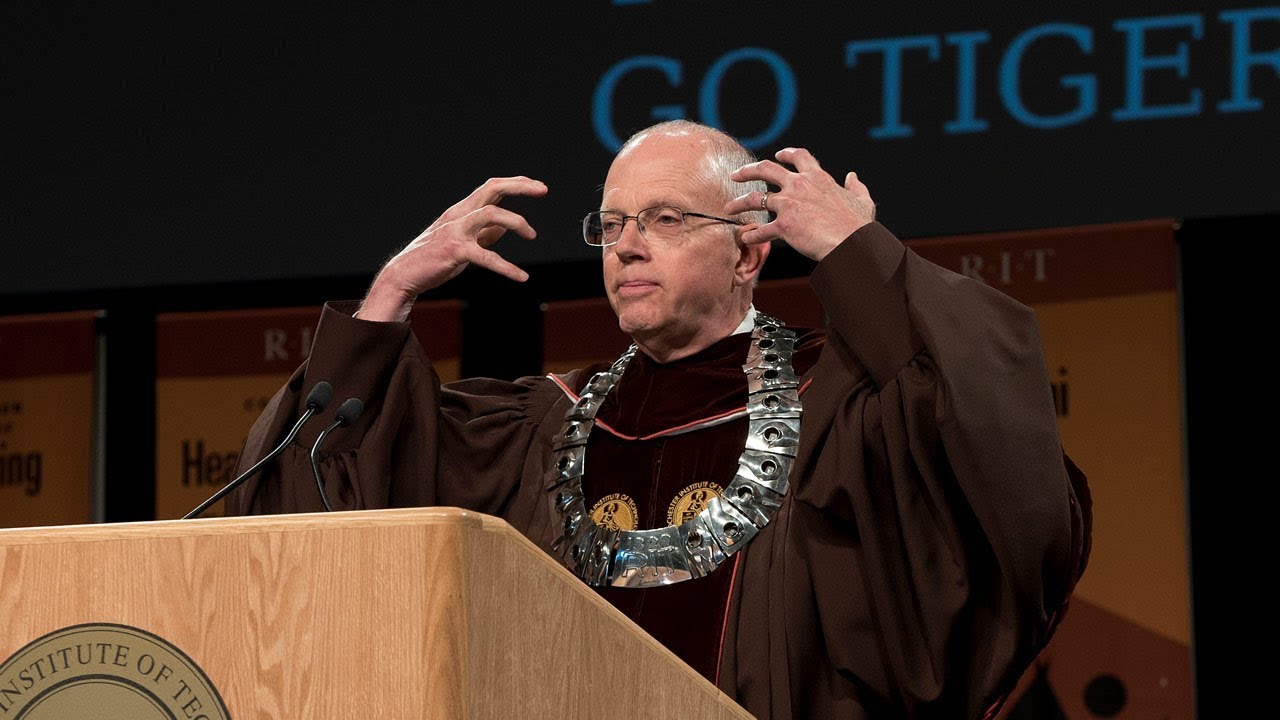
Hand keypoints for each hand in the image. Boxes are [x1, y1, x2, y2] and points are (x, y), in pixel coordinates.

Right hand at [360, 176, 547, 321]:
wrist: (404, 274)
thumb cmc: (434, 258)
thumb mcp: (463, 241)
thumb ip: (485, 234)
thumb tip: (506, 229)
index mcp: (462, 210)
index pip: (492, 186)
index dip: (516, 183)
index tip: (538, 186)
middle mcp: (459, 214)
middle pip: (492, 188)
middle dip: (520, 186)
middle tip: (543, 190)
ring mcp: (456, 231)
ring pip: (491, 214)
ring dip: (516, 221)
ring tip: (533, 235)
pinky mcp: (455, 251)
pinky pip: (487, 257)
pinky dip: (507, 267)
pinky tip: (522, 276)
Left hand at [724, 148, 874, 261]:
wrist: (852, 243)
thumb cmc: (858, 226)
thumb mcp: (862, 201)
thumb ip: (856, 187)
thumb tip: (853, 176)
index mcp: (818, 178)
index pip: (798, 157)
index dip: (786, 154)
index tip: (777, 156)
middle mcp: (799, 185)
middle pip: (766, 169)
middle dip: (747, 171)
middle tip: (735, 175)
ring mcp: (789, 204)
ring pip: (755, 198)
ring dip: (738, 202)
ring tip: (728, 208)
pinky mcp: (783, 226)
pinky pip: (760, 230)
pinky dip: (750, 234)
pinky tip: (744, 238)